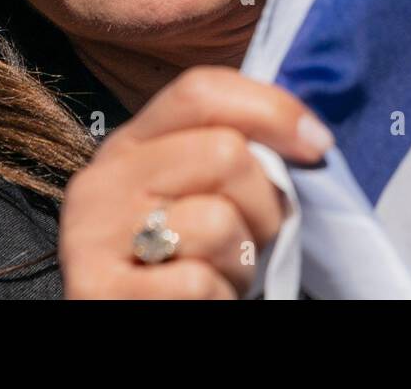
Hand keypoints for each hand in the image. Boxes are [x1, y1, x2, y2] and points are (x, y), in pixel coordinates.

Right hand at [58, 67, 331, 298]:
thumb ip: (232, 158)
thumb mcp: (200, 195)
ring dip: (240, 262)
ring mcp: (93, 236)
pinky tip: (199, 301)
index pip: (201, 91)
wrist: (139, 318)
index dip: (271, 109)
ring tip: (220, 274)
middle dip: (263, 205)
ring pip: (216, 222)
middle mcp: (102, 181)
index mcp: (129, 145)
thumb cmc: (185, 262)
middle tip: (253, 239)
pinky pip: (197, 283)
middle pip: (223, 153)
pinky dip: (218, 298)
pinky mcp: (99, 291)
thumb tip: (311, 138)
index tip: (317, 145)